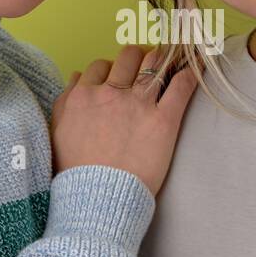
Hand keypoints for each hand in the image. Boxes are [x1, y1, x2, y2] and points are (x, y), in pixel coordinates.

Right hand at [49, 44, 198, 196]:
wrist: (98, 199)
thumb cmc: (76, 172)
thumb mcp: (58, 132)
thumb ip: (65, 101)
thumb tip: (78, 77)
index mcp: (83, 96)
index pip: (100, 66)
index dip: (111, 69)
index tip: (120, 76)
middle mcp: (110, 93)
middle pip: (129, 57)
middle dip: (138, 58)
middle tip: (147, 66)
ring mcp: (138, 104)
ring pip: (154, 62)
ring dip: (163, 58)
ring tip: (172, 60)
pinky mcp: (164, 120)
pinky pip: (180, 86)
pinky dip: (190, 73)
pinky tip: (197, 68)